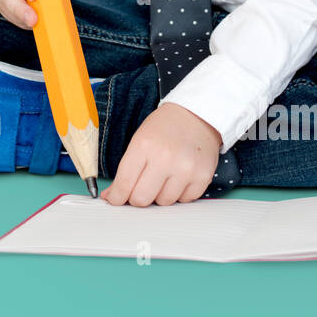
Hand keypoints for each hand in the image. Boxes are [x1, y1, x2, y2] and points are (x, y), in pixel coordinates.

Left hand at [101, 102, 223, 205]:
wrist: (196, 114)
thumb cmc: (165, 126)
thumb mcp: (139, 139)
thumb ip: (126, 169)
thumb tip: (114, 196)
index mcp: (144, 145)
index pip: (124, 183)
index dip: (117, 196)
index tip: (115, 199)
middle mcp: (165, 158)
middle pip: (142, 199)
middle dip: (137, 198)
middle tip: (139, 188)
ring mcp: (186, 169)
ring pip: (163, 202)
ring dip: (160, 195)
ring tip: (164, 176)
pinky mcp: (203, 177)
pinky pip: (184, 200)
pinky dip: (179, 194)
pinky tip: (179, 178)